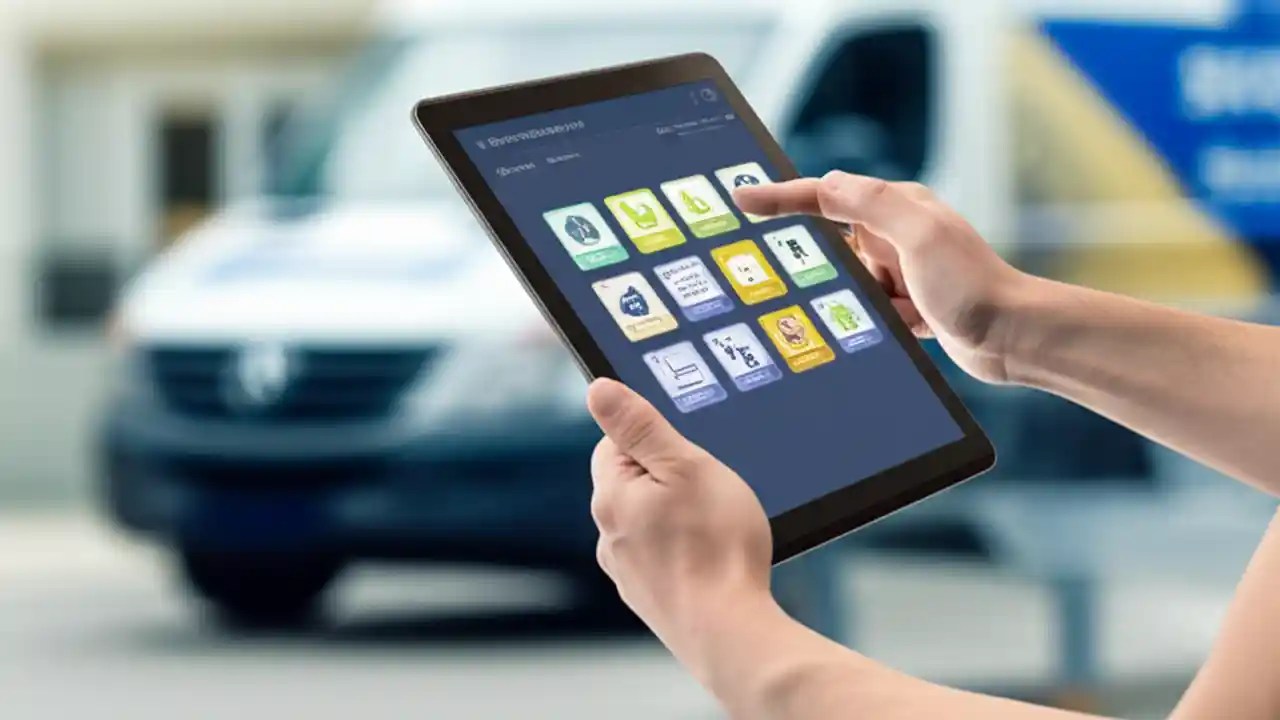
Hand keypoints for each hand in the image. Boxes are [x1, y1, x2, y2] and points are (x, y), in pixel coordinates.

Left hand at [586, 378, 774, 676]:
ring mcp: (630, 572)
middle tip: (709, 488)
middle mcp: (610, 536)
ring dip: (679, 518)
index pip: (614, 444)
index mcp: (612, 496)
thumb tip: (598, 389)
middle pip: (633, 483)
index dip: (653, 438)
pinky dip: (687, 553)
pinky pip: (666, 559)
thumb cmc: (716, 547)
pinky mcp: (653, 599)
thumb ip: (641, 425)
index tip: (686, 449)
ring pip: (651, 523)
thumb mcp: (685, 465)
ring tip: (717, 526)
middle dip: (668, 478)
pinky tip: (715, 559)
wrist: (731, 633)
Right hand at [735, 172, 1029, 383]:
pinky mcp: (905, 308)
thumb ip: (870, 204)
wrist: (1013, 338)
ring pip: (846, 283)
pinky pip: (865, 311)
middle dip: (818, 264)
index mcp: (897, 208)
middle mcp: (896, 235)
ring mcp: (901, 272)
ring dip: (850, 301)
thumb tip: (824, 182)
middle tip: (801, 275)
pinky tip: (886, 329)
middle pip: (832, 243)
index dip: (781, 197)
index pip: (826, 194)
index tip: (740, 198)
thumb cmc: (973, 284)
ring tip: (880, 310)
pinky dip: (868, 322)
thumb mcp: (917, 235)